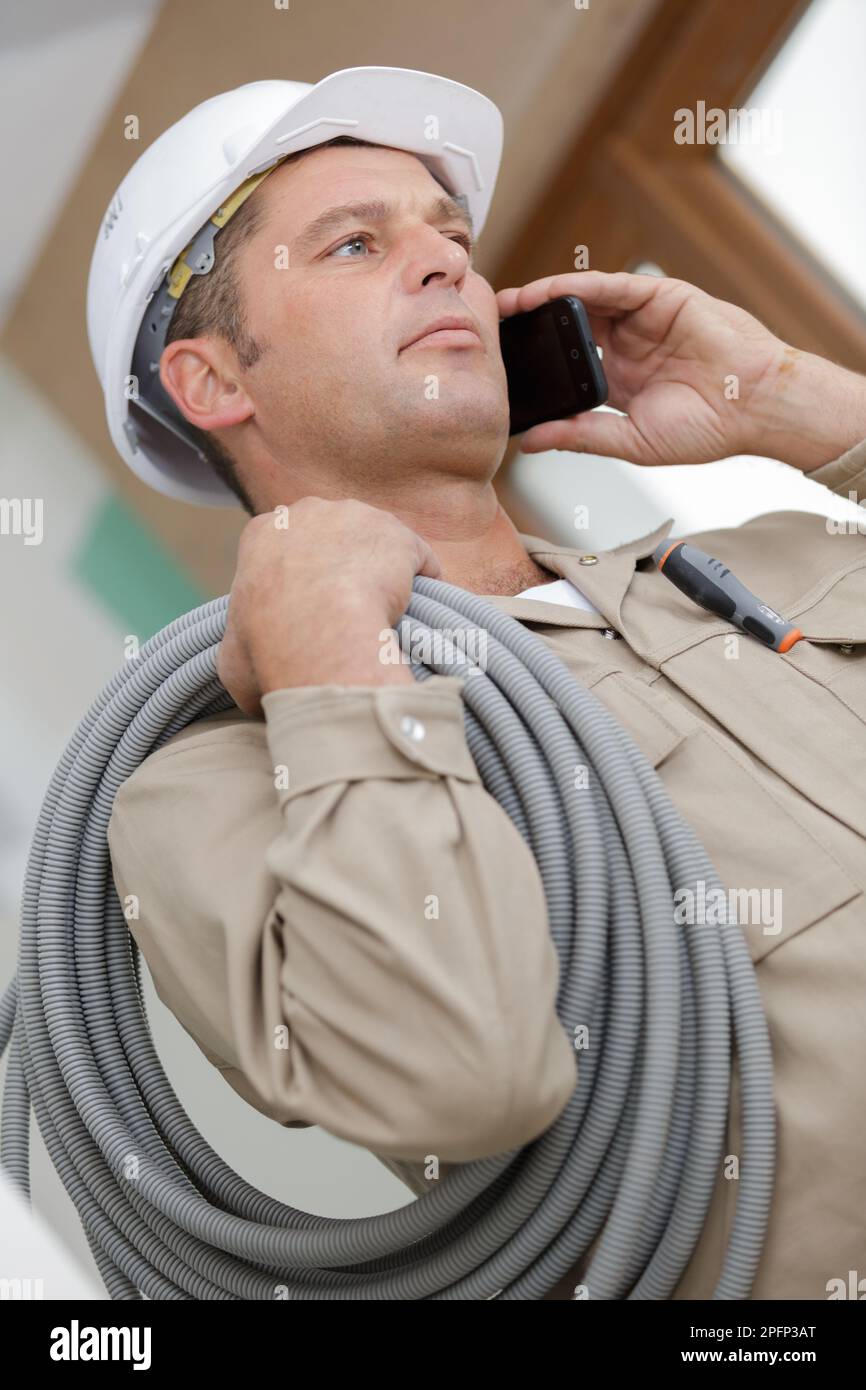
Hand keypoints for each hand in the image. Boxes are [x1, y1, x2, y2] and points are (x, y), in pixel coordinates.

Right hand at [217, 498, 440, 715]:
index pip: (285, 548)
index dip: (298, 581)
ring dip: (381, 573)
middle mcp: (308, 512)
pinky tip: (418, 609)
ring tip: (385, 614)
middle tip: (347, 614)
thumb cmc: (268, 646)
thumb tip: (255, 687)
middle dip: (340, 568)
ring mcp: (356, 516)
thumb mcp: (233, 661)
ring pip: (374, 544)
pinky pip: (417, 557)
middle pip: (331, 537)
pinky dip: (420, 580)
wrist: (321, 630)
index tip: (308, 611)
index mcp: (262, 533)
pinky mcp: (397, 534)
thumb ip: (243, 658)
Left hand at [497, 270, 865, 469]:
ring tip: (509, 303)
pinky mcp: (661, 297)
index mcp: (619, 379)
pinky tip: (549, 292)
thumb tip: (530, 443)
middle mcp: (627, 345)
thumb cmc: (706, 429)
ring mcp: (643, 319)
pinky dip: (580, 287)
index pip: (566, 364)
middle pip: (567, 327)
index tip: (497, 365)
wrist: (755, 407)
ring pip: (584, 302)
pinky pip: (612, 287)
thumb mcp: (630, 440)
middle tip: (490, 325)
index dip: (534, 362)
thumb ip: (580, 436)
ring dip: (545, 300)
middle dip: (530, 325)